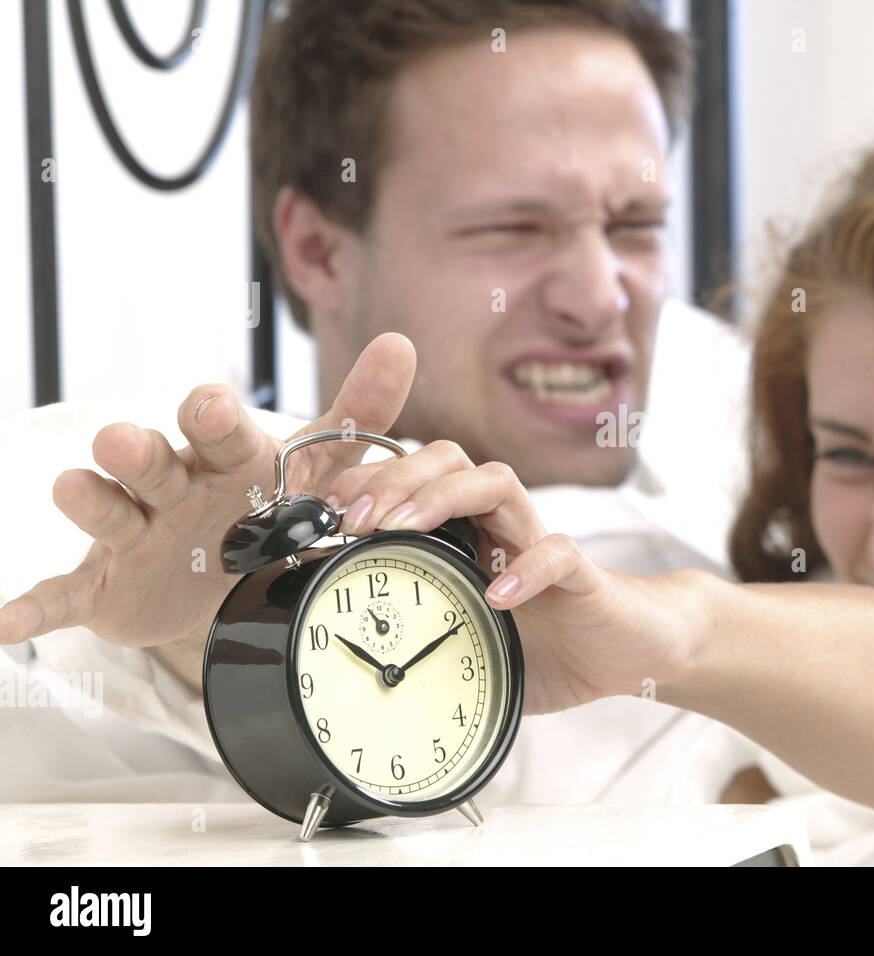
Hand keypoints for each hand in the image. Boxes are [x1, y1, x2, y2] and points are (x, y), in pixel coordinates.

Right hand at [0, 334, 417, 651]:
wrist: (213, 574)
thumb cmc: (259, 504)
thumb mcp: (311, 465)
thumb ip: (355, 414)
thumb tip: (401, 345)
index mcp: (225, 459)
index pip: (217, 428)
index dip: (216, 418)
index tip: (217, 407)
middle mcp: (173, 487)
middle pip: (152, 461)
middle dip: (138, 451)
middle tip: (125, 441)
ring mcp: (134, 535)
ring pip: (109, 513)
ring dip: (92, 501)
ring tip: (77, 488)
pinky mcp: (105, 586)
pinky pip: (63, 595)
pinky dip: (32, 609)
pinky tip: (2, 622)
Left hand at [322, 442, 695, 714]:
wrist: (629, 649)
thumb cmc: (545, 642)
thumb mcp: (467, 639)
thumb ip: (422, 637)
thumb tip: (351, 665)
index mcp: (468, 534)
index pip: (415, 478)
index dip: (369, 483)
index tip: (325, 515)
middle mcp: (501, 526)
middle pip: (448, 459)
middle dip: (394, 478)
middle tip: (354, 518)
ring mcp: (540, 542)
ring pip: (495, 482)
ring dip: (442, 496)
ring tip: (404, 529)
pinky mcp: (582, 573)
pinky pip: (556, 553)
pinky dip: (526, 568)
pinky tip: (499, 595)